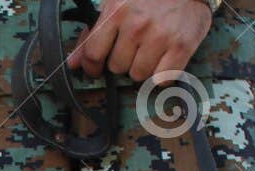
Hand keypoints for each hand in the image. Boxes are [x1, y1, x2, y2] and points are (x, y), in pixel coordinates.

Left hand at [68, 0, 212, 82]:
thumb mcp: (116, 4)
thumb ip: (93, 33)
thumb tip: (73, 63)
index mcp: (116, 11)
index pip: (93, 54)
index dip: (92, 67)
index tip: (96, 69)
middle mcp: (137, 24)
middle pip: (117, 67)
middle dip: (123, 61)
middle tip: (135, 46)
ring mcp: (160, 36)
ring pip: (138, 75)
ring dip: (142, 68)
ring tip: (150, 49)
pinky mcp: (181, 46)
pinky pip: (162, 79)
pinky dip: (162, 75)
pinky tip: (164, 59)